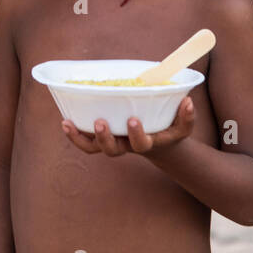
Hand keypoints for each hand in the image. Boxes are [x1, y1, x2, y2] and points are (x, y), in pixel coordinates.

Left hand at [61, 96, 195, 156]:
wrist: (157, 140)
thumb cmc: (168, 127)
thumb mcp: (181, 125)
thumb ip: (187, 116)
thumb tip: (187, 101)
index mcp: (146, 143)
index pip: (141, 144)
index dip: (137, 135)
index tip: (133, 119)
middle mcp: (126, 146)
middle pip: (113, 150)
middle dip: (105, 138)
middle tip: (101, 122)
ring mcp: (112, 142)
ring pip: (95, 148)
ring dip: (82, 137)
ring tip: (69, 123)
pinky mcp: (101, 138)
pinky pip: (85, 143)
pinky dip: (74, 135)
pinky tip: (65, 121)